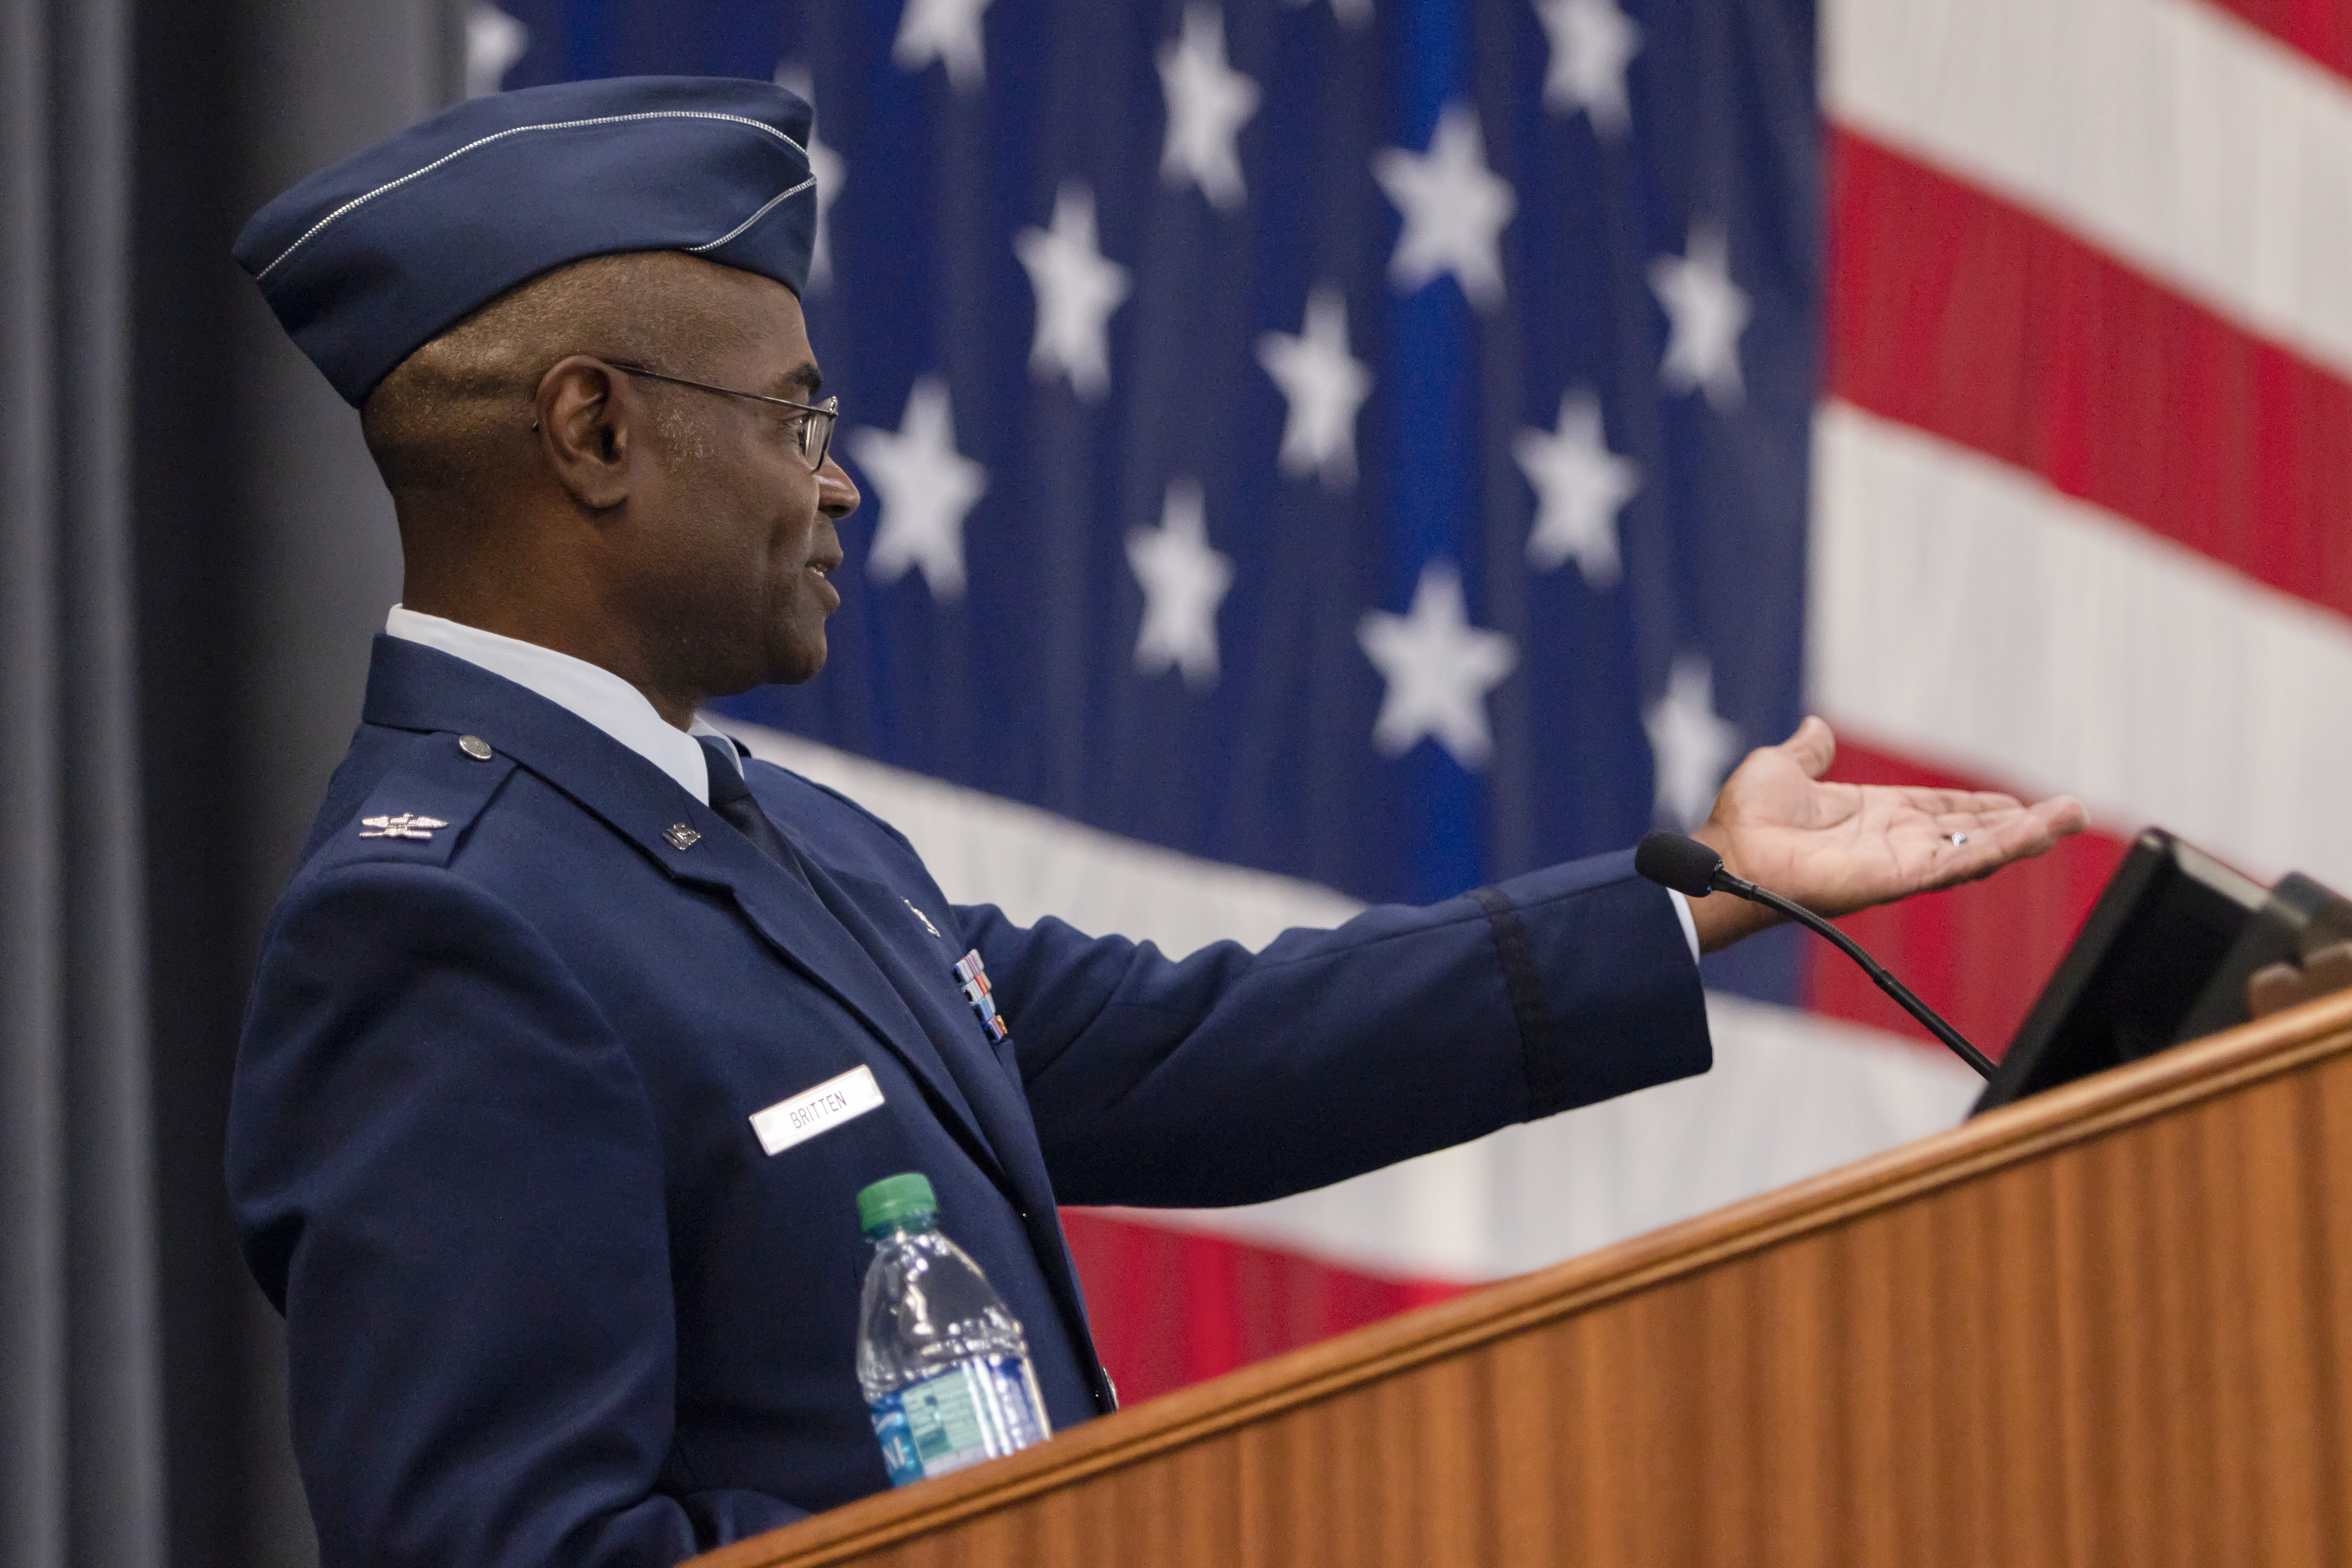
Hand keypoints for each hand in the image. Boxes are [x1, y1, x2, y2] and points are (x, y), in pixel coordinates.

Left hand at [1683, 717, 2087, 952]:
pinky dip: (2003, 847)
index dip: (1978, 804)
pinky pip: (1961, 862)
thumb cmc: (1745, 819)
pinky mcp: (1901, 877)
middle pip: (1970, 830)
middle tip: (2067, 813)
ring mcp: (1901, 860)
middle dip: (2018, 824)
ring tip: (2073, 817)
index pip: (1940, 809)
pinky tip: (2038, 832)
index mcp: (1873, 814)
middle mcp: (1893, 840)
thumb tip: (1815, 728)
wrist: (1728, 853)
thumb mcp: (1782, 767)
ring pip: (1978, 848)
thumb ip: (1808, 751)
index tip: (2018, 801)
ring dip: (2027, 833)